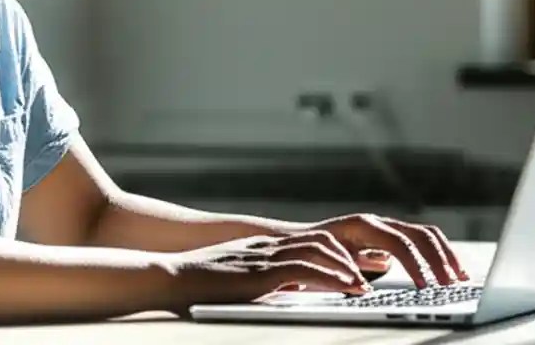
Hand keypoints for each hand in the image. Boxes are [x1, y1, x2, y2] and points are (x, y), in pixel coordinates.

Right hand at [164, 230, 371, 310]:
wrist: (169, 278)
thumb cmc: (196, 286)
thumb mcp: (235, 281)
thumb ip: (259, 283)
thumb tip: (282, 294)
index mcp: (262, 248)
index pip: (308, 241)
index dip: (336, 252)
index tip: (354, 268)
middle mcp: (267, 247)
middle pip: (320, 241)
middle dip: (348, 258)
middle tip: (366, 276)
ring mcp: (264, 257)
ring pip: (318, 251)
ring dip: (345, 269)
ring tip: (362, 287)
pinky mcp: (260, 273)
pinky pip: (303, 269)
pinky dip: (330, 278)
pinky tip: (344, 288)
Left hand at [302, 213, 469, 287]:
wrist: (301, 239)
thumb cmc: (312, 252)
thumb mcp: (326, 260)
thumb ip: (347, 269)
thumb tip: (366, 284)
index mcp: (365, 226)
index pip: (400, 243)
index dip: (416, 265)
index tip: (426, 286)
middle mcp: (379, 223)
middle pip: (421, 235)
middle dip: (440, 259)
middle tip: (453, 284)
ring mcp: (387, 227)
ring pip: (426, 235)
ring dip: (445, 255)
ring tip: (460, 277)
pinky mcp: (391, 237)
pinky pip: (421, 241)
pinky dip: (438, 254)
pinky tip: (449, 271)